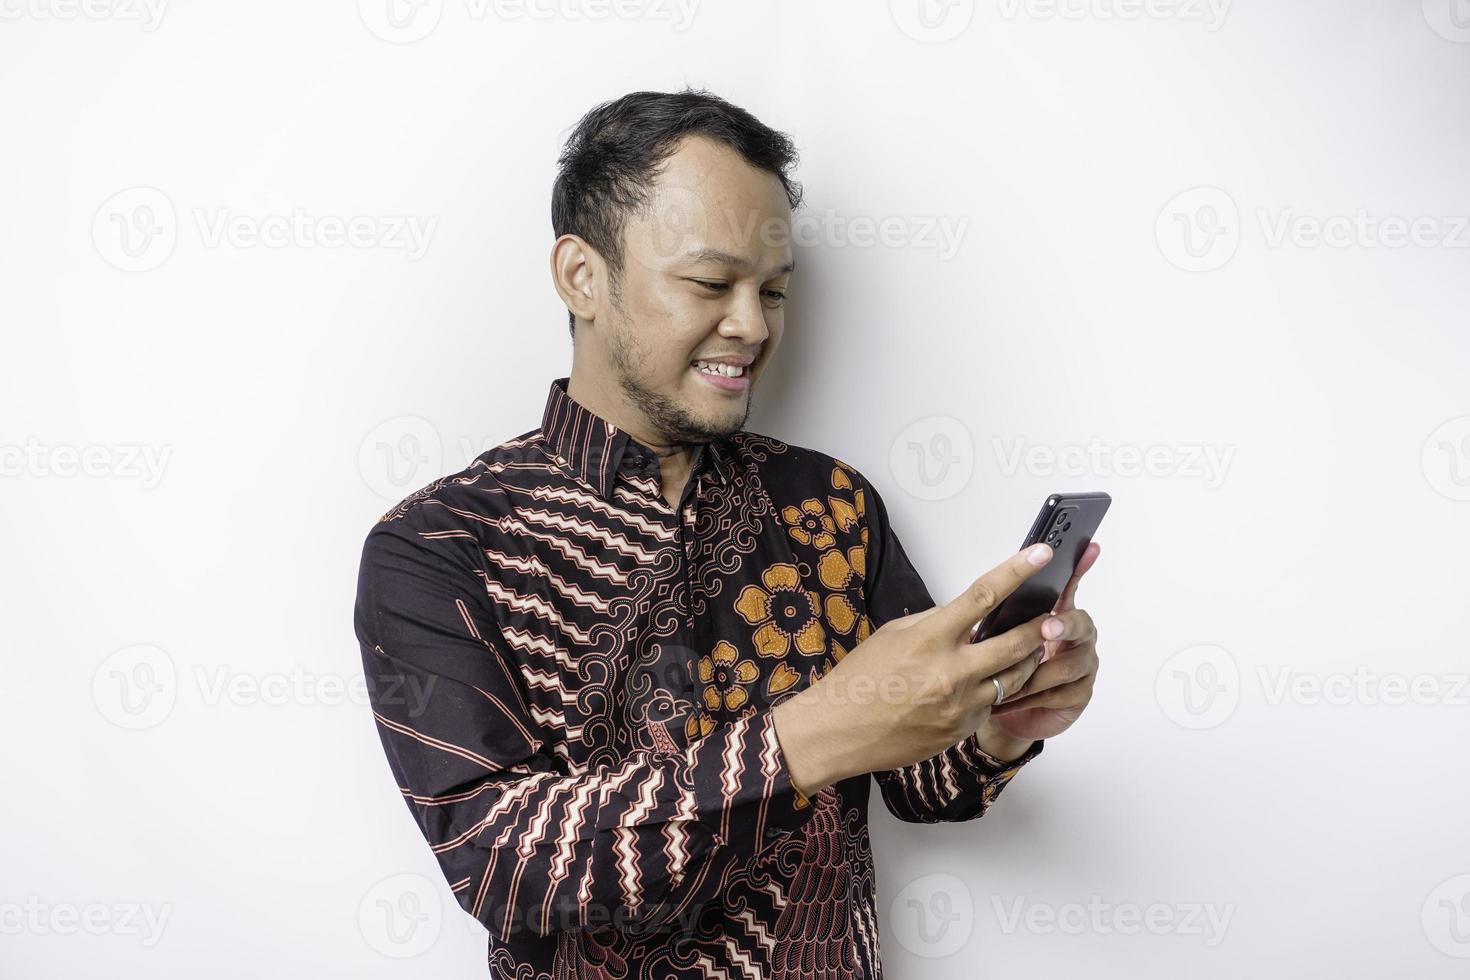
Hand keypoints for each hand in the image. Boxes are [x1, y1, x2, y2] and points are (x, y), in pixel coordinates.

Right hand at [772, 543, 1058, 797]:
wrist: (839, 731)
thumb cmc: (859, 680)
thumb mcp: (893, 635)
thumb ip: (936, 621)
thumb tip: (970, 613)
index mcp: (931, 638)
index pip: (984, 595)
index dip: (1018, 570)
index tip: (1041, 554)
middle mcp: (951, 672)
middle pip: (1017, 643)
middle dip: (1038, 627)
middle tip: (1051, 617)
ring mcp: (960, 705)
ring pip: (1013, 678)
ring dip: (1023, 661)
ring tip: (1024, 650)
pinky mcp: (962, 730)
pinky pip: (992, 706)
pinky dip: (994, 692)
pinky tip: (984, 685)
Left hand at [983, 541, 1100, 742]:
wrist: (1004, 715)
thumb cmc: (1000, 670)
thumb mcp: (990, 637)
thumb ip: (996, 617)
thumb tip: (984, 597)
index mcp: (1054, 613)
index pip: (1069, 585)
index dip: (1079, 567)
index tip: (1087, 548)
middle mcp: (1074, 636)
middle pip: (1079, 623)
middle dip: (1062, 625)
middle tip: (1046, 627)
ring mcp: (1081, 665)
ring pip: (1067, 664)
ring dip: (1036, 670)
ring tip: (1008, 675)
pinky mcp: (1079, 694)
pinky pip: (1062, 693)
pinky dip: (1033, 696)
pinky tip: (1013, 697)